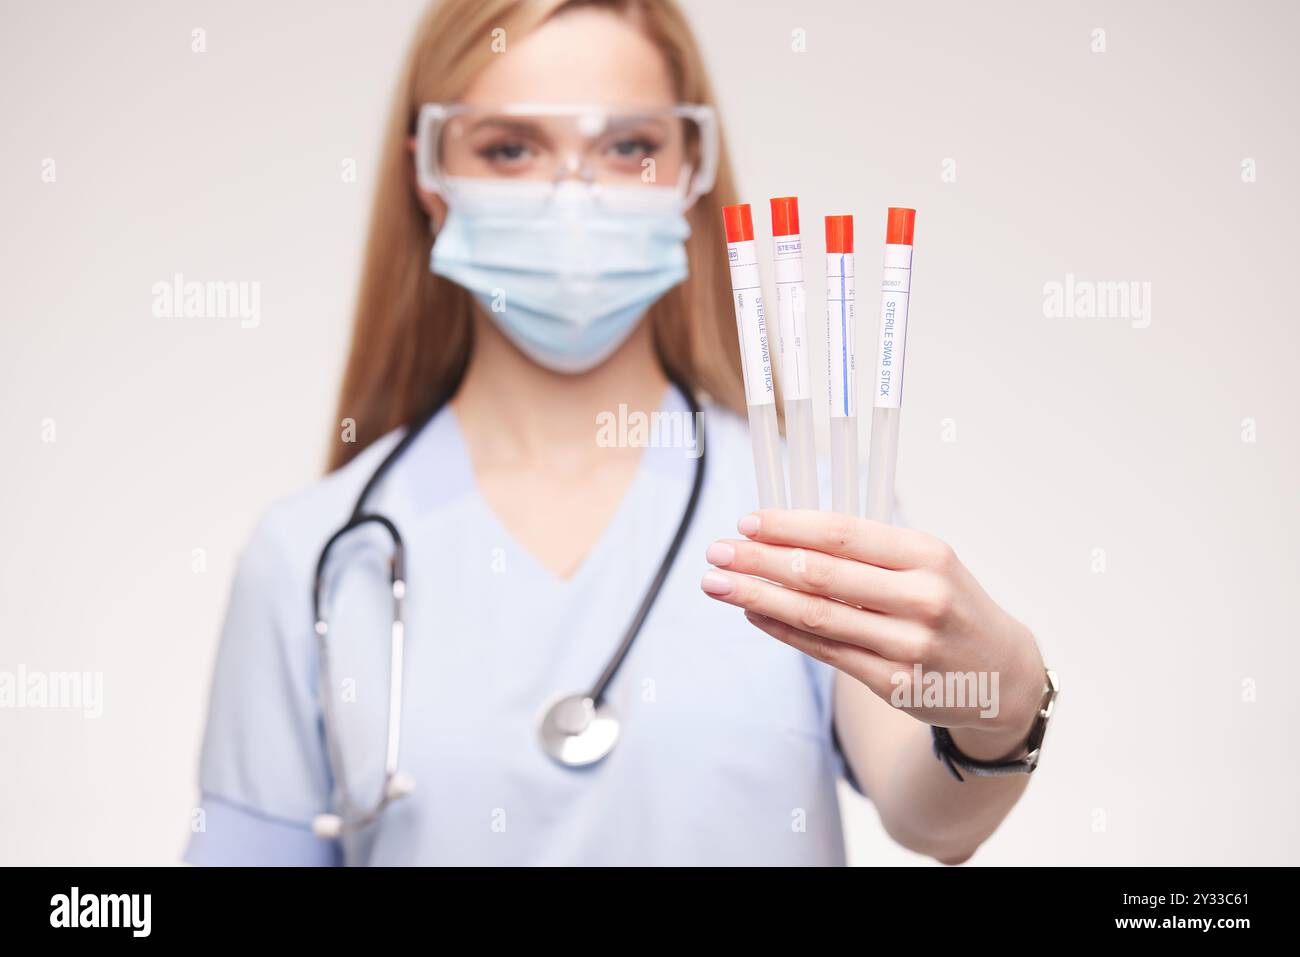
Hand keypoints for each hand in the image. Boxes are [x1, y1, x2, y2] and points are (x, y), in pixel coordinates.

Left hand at [699, 509, 1044, 754]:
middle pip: (822, 573)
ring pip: (817, 615)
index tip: (746, 520)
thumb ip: (866, 549)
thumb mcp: (926, 562)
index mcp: (926, 555)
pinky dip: (783, 630)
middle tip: (716, 551)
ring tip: (717, 583)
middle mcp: (921, 597)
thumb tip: (784, 534)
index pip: (843, 533)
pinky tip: (753, 613)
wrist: (1001, 672)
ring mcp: (908, 644)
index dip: (788, 526)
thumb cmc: (949, 603)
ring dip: (758, 596)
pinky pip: (825, 651)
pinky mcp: (894, 683)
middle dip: (760, 560)